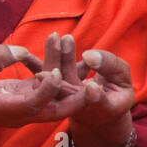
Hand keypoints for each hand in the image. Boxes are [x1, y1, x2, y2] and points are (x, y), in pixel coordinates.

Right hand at [0, 42, 81, 135]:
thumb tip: (22, 50)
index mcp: (9, 109)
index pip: (35, 103)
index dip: (48, 89)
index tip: (55, 71)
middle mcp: (26, 111)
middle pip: (60, 109)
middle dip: (78, 94)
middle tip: (92, 75)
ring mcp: (32, 106)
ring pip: (59, 93)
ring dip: (67, 69)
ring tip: (67, 40)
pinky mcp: (34, 97)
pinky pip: (53, 86)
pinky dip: (58, 67)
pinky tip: (60, 45)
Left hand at [34, 32, 135, 146]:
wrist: (100, 104)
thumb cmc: (117, 87)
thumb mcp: (121, 76)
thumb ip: (110, 65)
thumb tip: (88, 55)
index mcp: (104, 108)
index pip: (97, 102)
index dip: (94, 96)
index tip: (91, 86)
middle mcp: (79, 108)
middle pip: (69, 91)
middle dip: (63, 70)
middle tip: (58, 51)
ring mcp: (63, 100)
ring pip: (55, 81)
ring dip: (53, 59)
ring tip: (54, 38)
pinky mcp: (52, 91)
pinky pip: (43, 78)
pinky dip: (34, 66)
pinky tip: (24, 55)